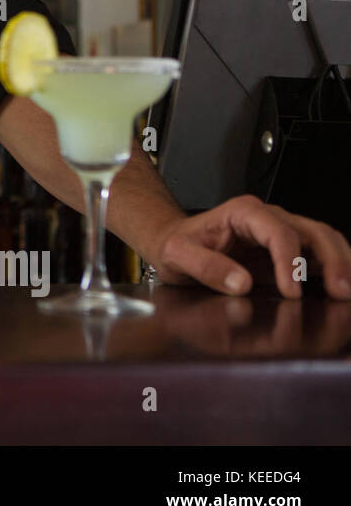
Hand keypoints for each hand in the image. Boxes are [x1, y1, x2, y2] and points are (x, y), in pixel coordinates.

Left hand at [151, 195, 350, 298]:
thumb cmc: (175, 244)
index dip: (290, 262)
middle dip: (332, 260)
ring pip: (323, 240)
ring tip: (345, 292)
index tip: (291, 292)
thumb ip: (206, 267)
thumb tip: (242, 283)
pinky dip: (333, 270)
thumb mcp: (176, 255)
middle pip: (313, 231)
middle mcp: (267, 218)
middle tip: (339, 291)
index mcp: (242, 212)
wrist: (172, 242)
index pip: (279, 233)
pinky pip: (317, 256)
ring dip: (340, 264)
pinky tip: (337, 289)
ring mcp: (279, 232)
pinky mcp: (285, 251)